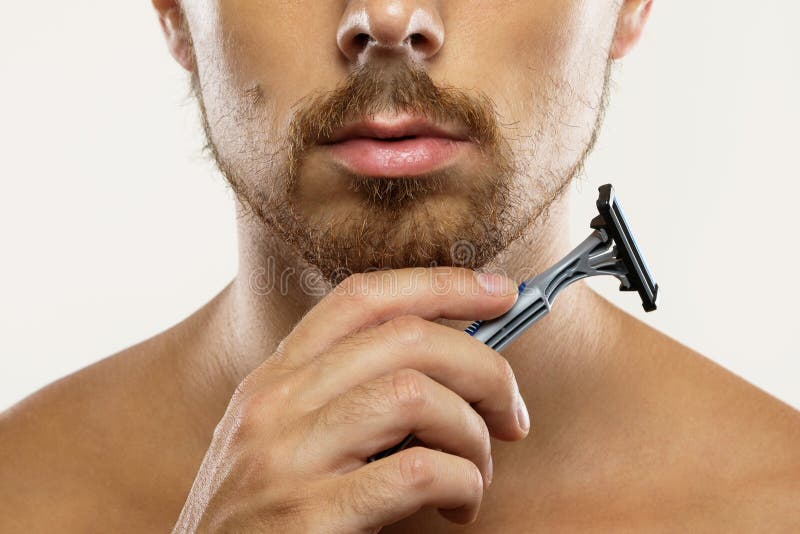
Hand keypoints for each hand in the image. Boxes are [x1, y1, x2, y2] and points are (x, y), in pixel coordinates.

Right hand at [173, 267, 530, 532]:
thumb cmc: (262, 521)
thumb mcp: (286, 441)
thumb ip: (346, 399)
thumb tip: (451, 371)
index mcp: (274, 379)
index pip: (362, 298)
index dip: (440, 284)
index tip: (499, 292)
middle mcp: (275, 404)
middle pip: (404, 338)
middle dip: (483, 367)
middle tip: (510, 413)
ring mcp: (285, 458)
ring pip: (414, 394)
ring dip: (472, 432)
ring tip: (477, 470)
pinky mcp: (306, 517)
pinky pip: (417, 471)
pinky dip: (463, 482)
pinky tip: (460, 504)